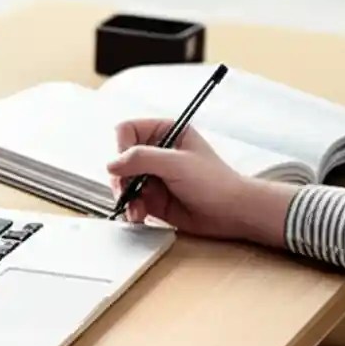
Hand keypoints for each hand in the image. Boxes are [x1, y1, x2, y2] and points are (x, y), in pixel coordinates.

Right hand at [108, 119, 292, 246]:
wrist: (232, 213)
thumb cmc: (215, 182)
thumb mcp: (177, 163)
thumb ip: (142, 159)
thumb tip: (112, 163)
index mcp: (166, 132)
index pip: (128, 130)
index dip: (122, 147)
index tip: (126, 164)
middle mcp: (158, 153)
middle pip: (121, 158)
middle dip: (121, 177)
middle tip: (126, 190)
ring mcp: (155, 176)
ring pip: (123, 182)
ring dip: (125, 196)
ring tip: (135, 208)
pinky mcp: (154, 198)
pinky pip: (132, 201)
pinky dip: (132, 209)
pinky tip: (140, 215)